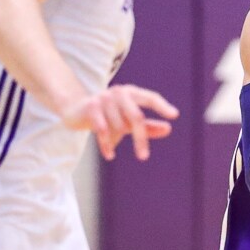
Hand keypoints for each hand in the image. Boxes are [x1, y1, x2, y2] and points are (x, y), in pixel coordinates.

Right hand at [62, 83, 178, 160]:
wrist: (75, 110)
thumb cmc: (108, 115)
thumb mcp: (128, 121)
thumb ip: (148, 126)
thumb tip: (168, 129)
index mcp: (132, 93)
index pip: (150, 97)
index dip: (162, 106)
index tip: (174, 115)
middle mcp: (119, 93)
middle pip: (136, 117)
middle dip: (140, 138)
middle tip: (143, 157)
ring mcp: (104, 98)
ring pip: (118, 126)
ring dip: (116, 139)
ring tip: (112, 148)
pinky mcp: (91, 107)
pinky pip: (102, 129)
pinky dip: (106, 144)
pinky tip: (110, 155)